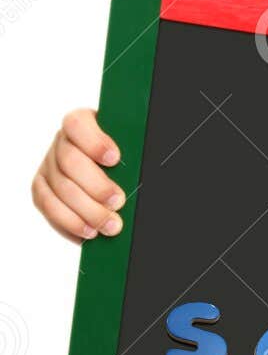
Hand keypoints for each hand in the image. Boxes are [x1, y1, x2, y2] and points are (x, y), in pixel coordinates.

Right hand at [31, 109, 123, 244]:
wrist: (109, 179)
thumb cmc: (122, 162)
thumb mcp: (130, 152)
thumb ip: (132, 156)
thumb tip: (139, 171)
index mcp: (82, 123)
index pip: (78, 124)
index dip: (94, 142)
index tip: (114, 159)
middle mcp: (61, 142)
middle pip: (70, 162)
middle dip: (96, 186)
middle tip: (118, 202)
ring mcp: (49, 165)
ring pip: (61, 189)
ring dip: (88, 211)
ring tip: (111, 225)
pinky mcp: (41, 188)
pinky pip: (48, 206)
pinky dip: (70, 222)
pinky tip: (90, 231)